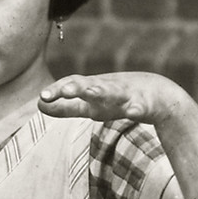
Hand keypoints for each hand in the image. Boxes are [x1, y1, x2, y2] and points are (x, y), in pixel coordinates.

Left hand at [38, 70, 184, 127]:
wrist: (159, 95)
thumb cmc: (118, 99)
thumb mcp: (90, 105)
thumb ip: (65, 107)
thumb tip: (38, 104)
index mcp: (93, 90)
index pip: (73, 85)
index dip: (58, 90)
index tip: (42, 96)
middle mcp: (108, 90)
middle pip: (90, 86)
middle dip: (77, 87)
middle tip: (63, 90)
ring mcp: (127, 96)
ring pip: (114, 93)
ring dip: (102, 92)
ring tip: (91, 91)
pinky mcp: (146, 105)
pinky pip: (141, 108)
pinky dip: (137, 109)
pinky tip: (133, 113)